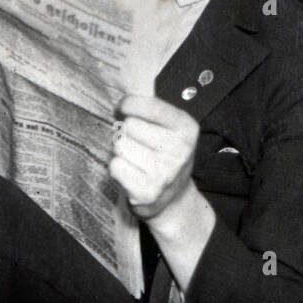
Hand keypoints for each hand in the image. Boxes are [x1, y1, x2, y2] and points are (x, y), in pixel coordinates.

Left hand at [108, 95, 200, 221]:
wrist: (173, 199)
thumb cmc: (165, 155)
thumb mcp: (171, 129)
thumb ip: (150, 110)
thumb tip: (120, 102)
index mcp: (187, 128)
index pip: (149, 105)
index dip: (129, 104)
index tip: (123, 107)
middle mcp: (180, 150)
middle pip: (130, 126)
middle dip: (127, 133)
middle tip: (137, 144)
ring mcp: (164, 173)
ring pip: (120, 146)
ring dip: (121, 151)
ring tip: (135, 160)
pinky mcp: (146, 191)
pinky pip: (115, 166)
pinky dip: (117, 168)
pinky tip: (131, 173)